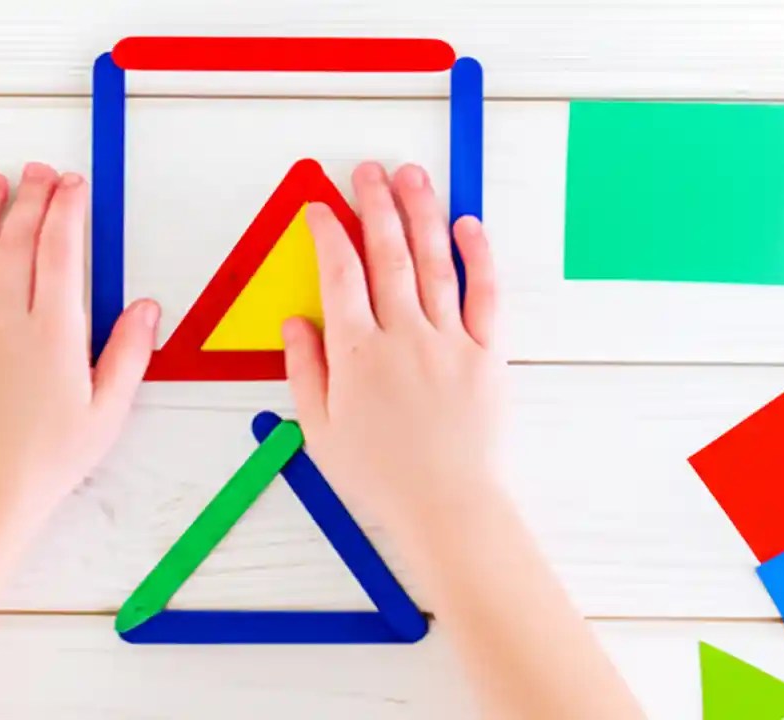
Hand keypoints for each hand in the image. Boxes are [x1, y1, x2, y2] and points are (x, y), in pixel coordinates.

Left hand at [0, 163, 159, 530]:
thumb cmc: (50, 459)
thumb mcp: (107, 411)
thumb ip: (128, 353)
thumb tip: (148, 307)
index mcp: (54, 332)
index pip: (61, 251)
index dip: (68, 210)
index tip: (74, 185)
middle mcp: (5, 320)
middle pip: (17, 241)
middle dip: (32, 197)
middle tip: (40, 171)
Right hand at [282, 162, 502, 533]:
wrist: (449, 508)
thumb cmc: (381, 479)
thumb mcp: (320, 432)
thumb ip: (305, 371)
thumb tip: (296, 322)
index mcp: (357, 352)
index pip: (338, 274)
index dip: (327, 233)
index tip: (320, 207)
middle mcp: (403, 334)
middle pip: (387, 254)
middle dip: (374, 205)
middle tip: (367, 170)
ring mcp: (449, 340)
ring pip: (434, 262)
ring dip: (421, 213)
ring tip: (412, 175)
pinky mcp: (487, 354)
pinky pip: (484, 294)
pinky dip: (478, 257)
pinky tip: (468, 225)